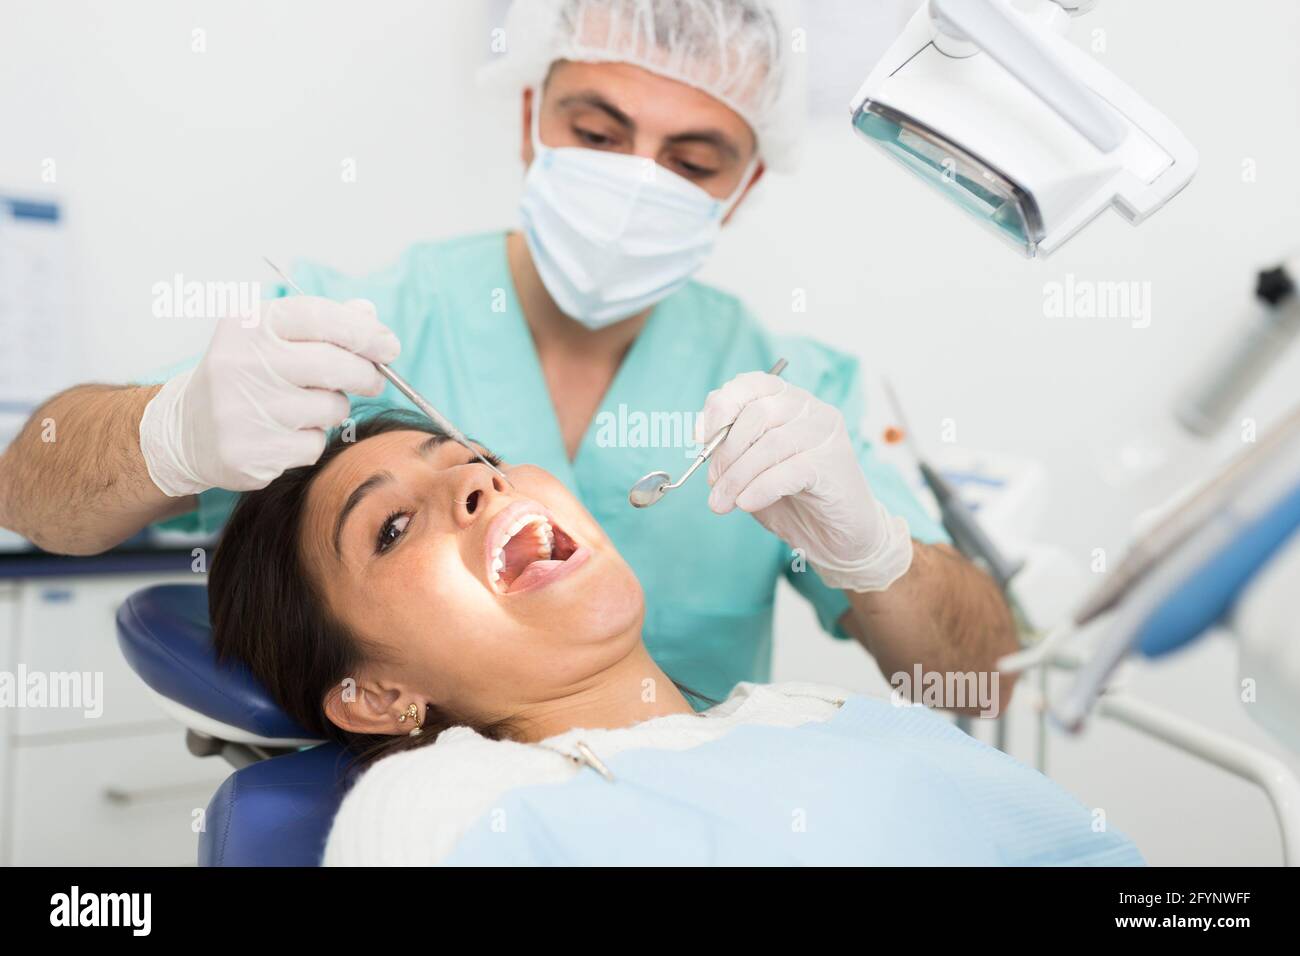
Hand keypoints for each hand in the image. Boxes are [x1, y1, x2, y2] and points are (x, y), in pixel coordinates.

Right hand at [139, 296, 398, 494]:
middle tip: (373, 379)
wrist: (187, 430)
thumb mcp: (271, 337)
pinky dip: (311, 440)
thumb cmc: (244, 376)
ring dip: (333, 409)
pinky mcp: (250, 453)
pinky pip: (314, 444)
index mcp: (247, 325)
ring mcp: (243, 410)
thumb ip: (322, 323)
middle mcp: (241, 363)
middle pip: (334, 365)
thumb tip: (369, 314)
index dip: (364, 332)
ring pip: (331, 409)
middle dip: (366, 374)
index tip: (389, 346)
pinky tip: (283, 433)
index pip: (320, 317)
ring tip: (304, 407)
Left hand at [695, 371, 912, 591]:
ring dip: (738, 476)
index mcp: (788, 401)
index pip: (751, 383)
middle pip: (758, 414)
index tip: (702, 439)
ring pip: (771, 444)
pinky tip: (747, 503)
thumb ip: (730, 448)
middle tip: (713, 483)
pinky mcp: (833, 463)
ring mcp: (825, 434)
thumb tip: (702, 436)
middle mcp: (810, 409)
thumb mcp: (751, 469)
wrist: (836, 538)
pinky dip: (760, 488)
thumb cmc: (791, 499)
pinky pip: (788, 470)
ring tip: (723, 503)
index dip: (721, 407)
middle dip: (726, 452)